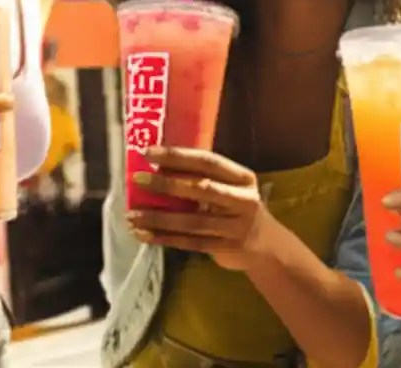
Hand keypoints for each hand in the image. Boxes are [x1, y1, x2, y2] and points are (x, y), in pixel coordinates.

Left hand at [126, 146, 272, 270]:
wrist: (268, 247)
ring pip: (191, 221)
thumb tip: (157, 167)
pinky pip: (189, 243)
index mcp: (242, 178)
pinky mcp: (226, 248)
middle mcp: (242, 200)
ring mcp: (235, 227)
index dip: (177, 156)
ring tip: (131, 215)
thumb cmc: (239, 209)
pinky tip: (143, 234)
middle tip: (137, 179)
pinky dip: (164, 239)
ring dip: (158, 218)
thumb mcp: (232, 189)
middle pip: (200, 188)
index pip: (207, 161)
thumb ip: (204, 179)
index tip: (148, 152)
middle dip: (166, 183)